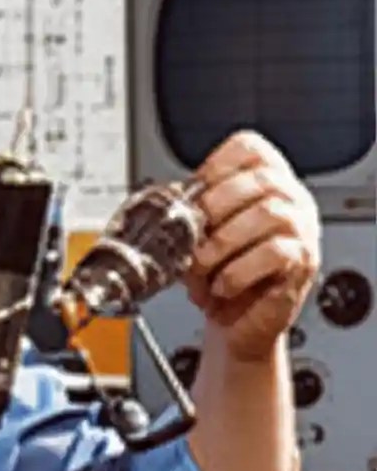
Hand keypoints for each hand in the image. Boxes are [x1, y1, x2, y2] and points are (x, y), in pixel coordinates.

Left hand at [186, 130, 320, 360]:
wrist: (234, 322)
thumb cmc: (218, 274)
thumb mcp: (196, 235)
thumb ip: (188, 211)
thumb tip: (167, 200)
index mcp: (263, 181)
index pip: (249, 148)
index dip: (216, 166)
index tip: (194, 193)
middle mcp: (289, 198)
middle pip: (259, 179)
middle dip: (214, 208)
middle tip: (193, 237)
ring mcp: (302, 228)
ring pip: (268, 214)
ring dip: (223, 243)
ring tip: (203, 266)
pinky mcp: (303, 262)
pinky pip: (274, 253)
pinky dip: (238, 271)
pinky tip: (223, 285)